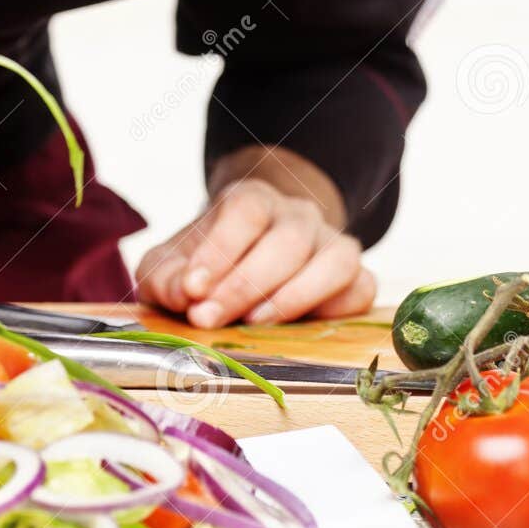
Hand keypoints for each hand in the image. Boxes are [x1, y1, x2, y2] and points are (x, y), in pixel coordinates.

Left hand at [136, 177, 374, 328]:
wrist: (248, 257)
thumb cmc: (206, 263)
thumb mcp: (172, 264)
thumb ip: (166, 276)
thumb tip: (183, 294)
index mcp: (252, 198)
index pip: (246, 209)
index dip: (220, 249)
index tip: (192, 288)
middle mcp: (298, 214)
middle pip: (286, 240)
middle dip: (244, 285)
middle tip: (207, 318)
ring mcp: (332, 243)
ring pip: (334, 261)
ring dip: (293, 297)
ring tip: (253, 324)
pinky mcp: (354, 277)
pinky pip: (361, 289)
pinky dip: (337, 309)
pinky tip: (301, 329)